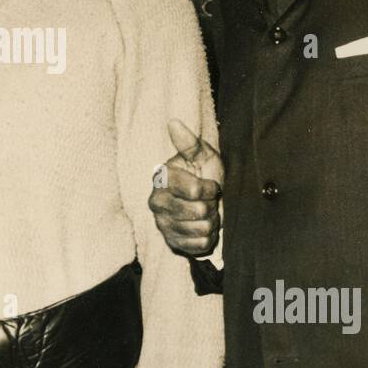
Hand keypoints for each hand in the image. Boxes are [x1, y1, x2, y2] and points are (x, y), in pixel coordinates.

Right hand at [149, 119, 223, 257]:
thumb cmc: (206, 176)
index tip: (211, 185)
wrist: (209, 204)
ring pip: (202, 229)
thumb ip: (189, 143)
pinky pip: (199, 245)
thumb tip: (173, 122)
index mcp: (162, 178)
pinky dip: (208, 238)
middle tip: (207, 201)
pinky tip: (202, 227)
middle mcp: (156, 202)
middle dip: (211, 206)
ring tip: (205, 213)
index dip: (211, 188)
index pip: (195, 190)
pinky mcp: (172, 243)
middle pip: (199, 212)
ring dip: (211, 222)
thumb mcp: (203, 157)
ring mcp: (162, 224)